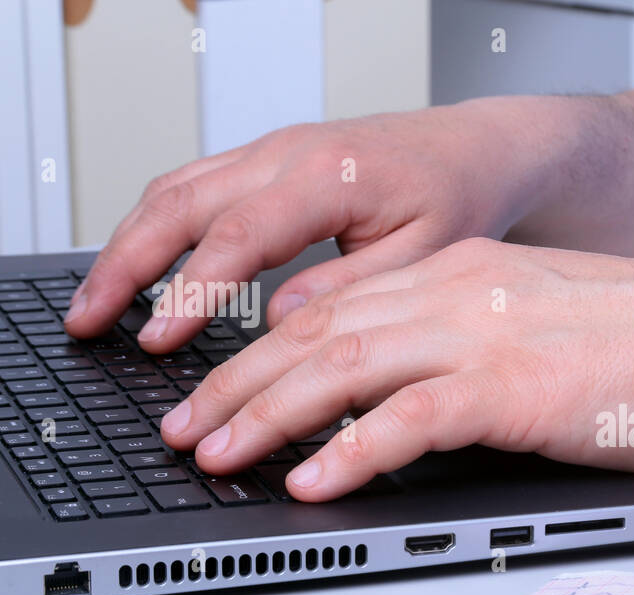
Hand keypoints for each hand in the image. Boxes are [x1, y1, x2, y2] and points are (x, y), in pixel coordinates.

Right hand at [63, 107, 532, 350]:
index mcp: (326, 176)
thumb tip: (280, 322)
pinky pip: (194, 183)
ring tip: (95, 302)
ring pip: (175, 188)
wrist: (475, 149)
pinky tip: (137, 262)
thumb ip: (353, 288)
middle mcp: (287, 153)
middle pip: (180, 203)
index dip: (193, 291)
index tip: (158, 337)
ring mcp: (271, 150)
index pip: (239, 234)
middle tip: (89, 321)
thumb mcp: (424, 256)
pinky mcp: (268, 158)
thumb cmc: (458, 197)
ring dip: (127, 243)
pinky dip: (155, 223)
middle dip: (126, 264)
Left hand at [158, 238, 633, 500]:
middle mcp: (460, 293)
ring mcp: (485, 335)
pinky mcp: (515, 387)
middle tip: (187, 430)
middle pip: (315, 333)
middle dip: (237, 386)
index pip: (337, 309)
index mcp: (466, 275)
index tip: (226, 393)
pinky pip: (407, 421)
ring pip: (339, 368)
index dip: (266, 354)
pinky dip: (348, 452)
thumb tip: (424, 407)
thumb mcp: (550, 329)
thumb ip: (481, 352)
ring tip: (216, 457)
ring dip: (266, 416)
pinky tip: (312, 481)